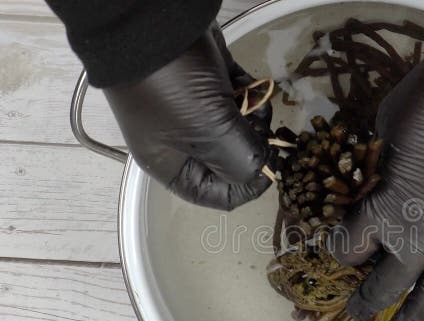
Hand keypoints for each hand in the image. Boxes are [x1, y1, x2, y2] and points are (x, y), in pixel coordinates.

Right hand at [102, 23, 271, 209]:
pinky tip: (253, 86)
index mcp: (171, 163)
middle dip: (253, 147)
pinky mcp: (210, 81)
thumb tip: (263, 171)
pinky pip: (239, 98)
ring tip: (256, 105)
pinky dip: (251, 95)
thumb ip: (242, 161)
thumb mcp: (209, 134)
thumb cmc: (174, 88)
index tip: (269, 168)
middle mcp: (183, 141)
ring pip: (239, 128)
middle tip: (263, 131)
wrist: (154, 23)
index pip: (214, 195)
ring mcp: (196, 109)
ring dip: (256, 119)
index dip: (246, 189)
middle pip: (231, 160)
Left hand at [328, 58, 423, 320]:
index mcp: (385, 211)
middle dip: (369, 302)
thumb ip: (383, 157)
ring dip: (419, 314)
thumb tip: (386, 161)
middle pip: (390, 284)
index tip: (342, 248)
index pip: (350, 246)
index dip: (342, 249)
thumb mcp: (386, 129)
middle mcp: (420, 237)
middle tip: (358, 316)